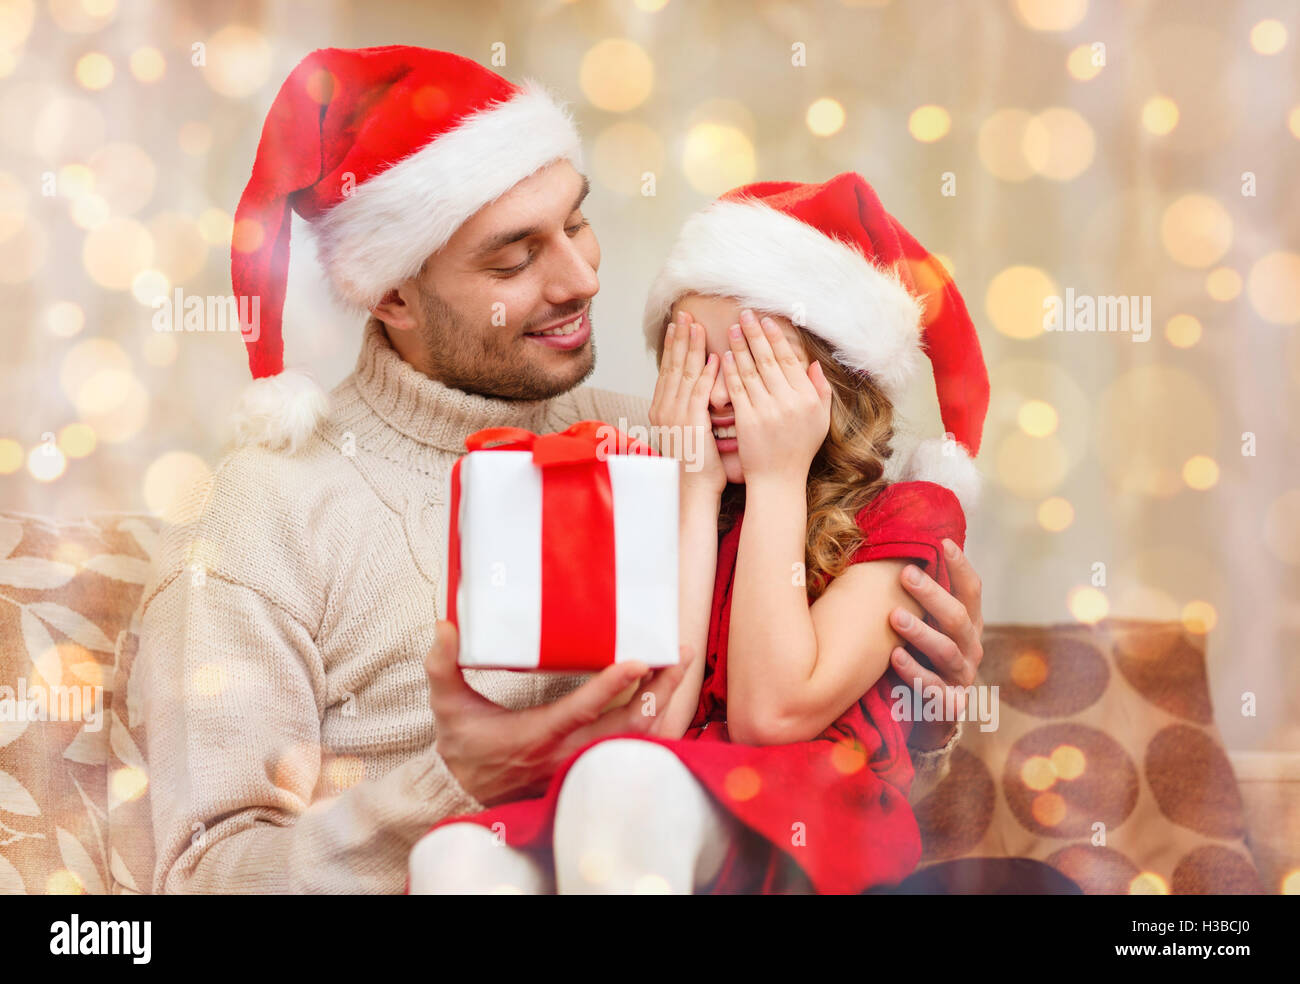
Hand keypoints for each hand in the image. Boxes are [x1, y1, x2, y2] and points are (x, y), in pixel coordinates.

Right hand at [425, 620, 696, 805]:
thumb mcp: (447, 705)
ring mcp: (583, 763)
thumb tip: (445, 626)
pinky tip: (666, 696)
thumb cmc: (462, 744)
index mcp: (538, 735)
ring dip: (662, 703)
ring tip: (678, 666)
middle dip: (658, 689)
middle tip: (678, 652)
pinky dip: (654, 722)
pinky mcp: (590, 765)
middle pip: (628, 725)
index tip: (639, 659)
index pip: (583, 710)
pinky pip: (634, 747)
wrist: (464, 790)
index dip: (612, 685)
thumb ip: (443, 666)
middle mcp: (568, 753)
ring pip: (638, 738)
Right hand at [650, 309, 724, 495]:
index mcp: (661, 410)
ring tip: (696, 325)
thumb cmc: (696, 465)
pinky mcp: (690, 422)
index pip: (667, 370)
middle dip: (679, 338)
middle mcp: (663, 409)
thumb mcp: (689, 431)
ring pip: (683, 373)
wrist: (692, 489)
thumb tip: (700, 393)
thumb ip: (691, 409)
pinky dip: (706, 373)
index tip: (679, 326)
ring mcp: (675, 414)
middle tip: (685, 315)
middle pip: (672, 365)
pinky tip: (715, 357)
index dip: (673, 347)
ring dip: (691, 347)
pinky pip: (699, 391)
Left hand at [719, 308, 831, 484]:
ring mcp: (767, 411)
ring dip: (740, 347)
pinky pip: (737, 390)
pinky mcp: (747, 421)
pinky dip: (730, 371)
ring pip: (750, 371)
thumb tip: (813, 363)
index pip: (789, 360)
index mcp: (807, 398)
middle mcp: (788, 402)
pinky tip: (724, 357)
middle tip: (744, 314)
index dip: (776, 338)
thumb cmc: (800, 449)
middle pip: (768, 360)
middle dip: (755, 333)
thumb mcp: (821, 420)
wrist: (778, 479)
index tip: (766, 320)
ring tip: (732, 329)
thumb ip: (821, 390)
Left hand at [888, 540, 983, 749]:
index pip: (971, 590)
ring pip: (946, 650)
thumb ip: (918, 598)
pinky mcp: (950, 704)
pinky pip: (933, 687)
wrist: (927, 714)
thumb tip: (893, 551)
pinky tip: (894, 657)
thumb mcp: (925, 624)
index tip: (942, 541)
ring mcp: (962, 675)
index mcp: (968, 622)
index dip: (960, 566)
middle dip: (933, 594)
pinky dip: (914, 671)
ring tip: (895, 616)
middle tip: (907, 573)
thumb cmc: (920, 655)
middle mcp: (970, 646)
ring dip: (920, 631)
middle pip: (957, 616)